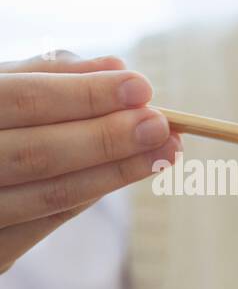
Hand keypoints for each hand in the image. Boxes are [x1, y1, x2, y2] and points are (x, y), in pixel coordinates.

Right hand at [0, 51, 179, 273]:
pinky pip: (46, 221)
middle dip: (108, 139)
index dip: (85, 95)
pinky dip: (90, 194)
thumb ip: (47, 75)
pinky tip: (126, 173)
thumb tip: (116, 66)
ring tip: (163, 151)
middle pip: (39, 155)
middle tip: (163, 126)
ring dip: (115, 173)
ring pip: (51, 196)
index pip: (24, 100)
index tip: (143, 88)